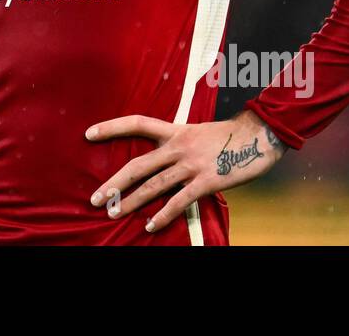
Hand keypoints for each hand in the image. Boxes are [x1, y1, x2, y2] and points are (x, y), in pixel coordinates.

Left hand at [84, 108, 286, 232]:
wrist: (260, 134)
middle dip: (114, 182)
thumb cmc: (228, 135)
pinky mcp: (206, 181)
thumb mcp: (197, 132)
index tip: (88, 134)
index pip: (136, 123)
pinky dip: (163, 215)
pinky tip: (150, 226)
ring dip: (132, 201)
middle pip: (138, 164)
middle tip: (96, 197)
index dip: (111, 127)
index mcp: (175, 130)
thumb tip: (159, 159)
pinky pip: (179, 201)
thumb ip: (177, 144)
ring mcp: (191, 164)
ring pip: (154, 185)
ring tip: (114, 213)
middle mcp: (178, 146)